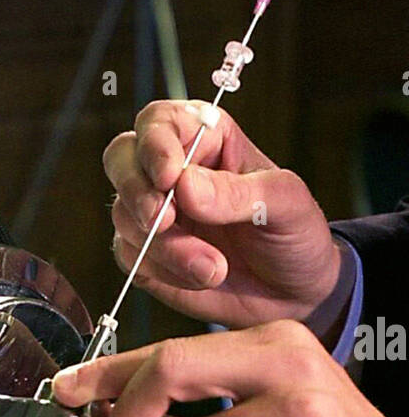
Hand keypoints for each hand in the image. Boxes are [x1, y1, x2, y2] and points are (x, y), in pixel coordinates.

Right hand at [104, 101, 346, 328]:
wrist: (294, 294)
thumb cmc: (294, 235)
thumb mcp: (285, 203)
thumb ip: (237, 192)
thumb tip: (186, 184)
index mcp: (208, 140)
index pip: (161, 122)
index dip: (156, 144)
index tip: (170, 176)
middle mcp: (173, 173)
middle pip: (122, 159)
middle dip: (136, 190)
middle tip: (165, 220)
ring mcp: (155, 215)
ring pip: (124, 216)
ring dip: (163, 246)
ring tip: (213, 268)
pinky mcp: (148, 256)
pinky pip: (131, 257)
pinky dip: (162, 271)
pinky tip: (200, 278)